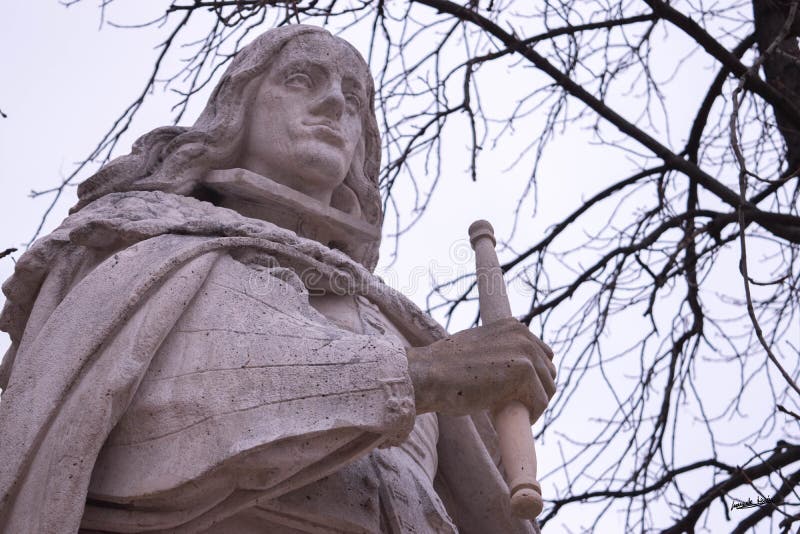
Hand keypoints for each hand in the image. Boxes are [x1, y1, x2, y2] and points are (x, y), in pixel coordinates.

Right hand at [406, 317, 555, 420]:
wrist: (430, 374)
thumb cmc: (445, 368)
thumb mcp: (477, 348)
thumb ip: (498, 352)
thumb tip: (512, 372)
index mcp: (512, 326)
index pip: (542, 355)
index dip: (532, 379)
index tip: (517, 393)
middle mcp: (522, 334)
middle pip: (548, 372)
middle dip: (534, 391)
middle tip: (513, 405)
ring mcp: (525, 351)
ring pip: (547, 388)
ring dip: (533, 404)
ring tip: (510, 412)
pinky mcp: (525, 371)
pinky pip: (540, 401)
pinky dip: (530, 414)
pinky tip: (513, 417)